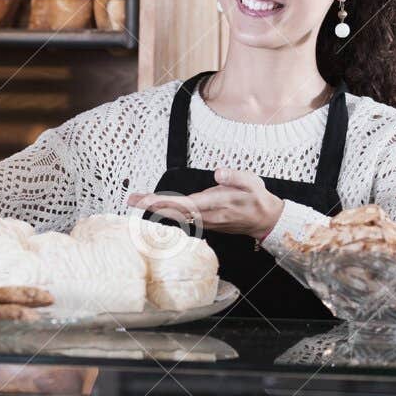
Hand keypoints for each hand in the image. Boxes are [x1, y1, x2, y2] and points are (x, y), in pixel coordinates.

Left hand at [128, 169, 282, 240]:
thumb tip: (219, 172)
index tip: (148, 200)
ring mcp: (205, 221)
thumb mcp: (252, 183)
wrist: (264, 220)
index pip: (185, 204)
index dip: (166, 202)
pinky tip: (154, 208)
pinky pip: (181, 218)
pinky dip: (166, 213)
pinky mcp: (204, 222)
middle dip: (153, 206)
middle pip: (175, 212)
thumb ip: (235, 177)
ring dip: (156, 209)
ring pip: (176, 216)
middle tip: (132, 200)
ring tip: (137, 201)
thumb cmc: (256, 199)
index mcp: (216, 204)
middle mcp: (207, 216)